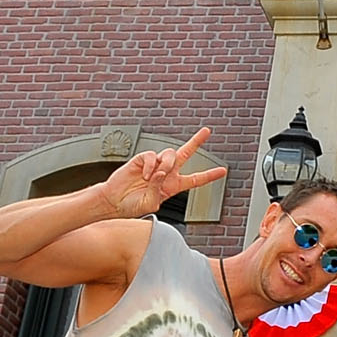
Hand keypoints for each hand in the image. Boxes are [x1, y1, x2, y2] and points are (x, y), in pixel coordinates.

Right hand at [99, 126, 224, 221]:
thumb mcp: (151, 203)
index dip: (209, 175)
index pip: (195, 179)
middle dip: (196, 141)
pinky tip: (144, 175)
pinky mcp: (142, 159)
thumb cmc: (132, 205)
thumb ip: (159, 188)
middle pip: (185, 154)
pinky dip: (151, 165)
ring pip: (170, 154)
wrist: (113, 201)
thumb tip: (162, 172)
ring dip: (167, 164)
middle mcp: (166, 173)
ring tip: (155, 176)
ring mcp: (154, 165)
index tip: (222, 171)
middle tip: (207, 131)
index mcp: (172, 186)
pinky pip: (153, 156)